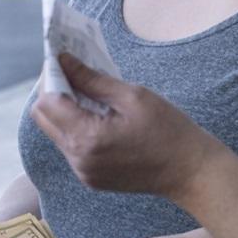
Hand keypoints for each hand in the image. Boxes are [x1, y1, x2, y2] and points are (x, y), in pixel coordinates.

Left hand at [31, 54, 218, 198]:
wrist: (193, 173)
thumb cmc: (170, 131)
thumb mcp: (132, 96)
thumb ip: (92, 79)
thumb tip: (64, 60)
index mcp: (87, 138)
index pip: (47, 102)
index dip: (50, 78)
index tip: (61, 59)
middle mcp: (78, 158)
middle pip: (44, 118)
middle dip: (52, 92)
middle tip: (71, 72)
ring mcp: (83, 171)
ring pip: (55, 132)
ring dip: (63, 110)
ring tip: (86, 91)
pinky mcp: (91, 177)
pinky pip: (70, 146)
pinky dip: (75, 126)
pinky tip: (96, 114)